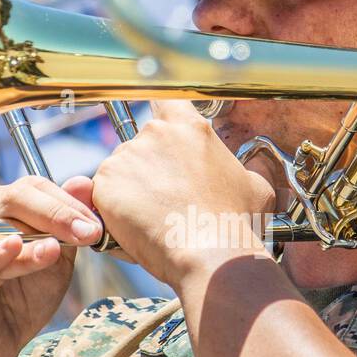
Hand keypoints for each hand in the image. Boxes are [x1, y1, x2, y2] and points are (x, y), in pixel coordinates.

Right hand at [0, 175, 101, 356]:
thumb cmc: (24, 298)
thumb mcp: (56, 260)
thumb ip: (67, 225)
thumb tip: (84, 181)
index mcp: (1, 209)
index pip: (33, 188)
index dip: (67, 201)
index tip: (97, 223)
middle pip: (14, 198)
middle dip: (56, 213)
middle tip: (89, 232)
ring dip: (33, 234)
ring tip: (58, 245)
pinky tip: (14, 247)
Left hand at [91, 101, 275, 287]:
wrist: (210, 254)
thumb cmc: (236, 223)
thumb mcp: (254, 187)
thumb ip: (238, 171)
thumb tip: (242, 178)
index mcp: (190, 128)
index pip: (166, 103)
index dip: (163, 121)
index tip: (164, 140)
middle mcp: (154, 134)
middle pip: (141, 144)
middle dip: (147, 170)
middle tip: (165, 201)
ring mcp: (125, 157)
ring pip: (120, 172)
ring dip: (130, 192)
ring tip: (154, 222)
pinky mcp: (104, 184)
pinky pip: (103, 196)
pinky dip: (113, 212)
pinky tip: (138, 230)